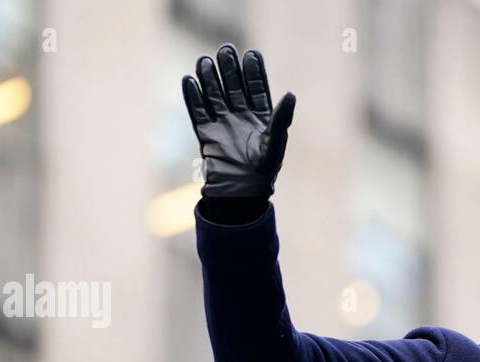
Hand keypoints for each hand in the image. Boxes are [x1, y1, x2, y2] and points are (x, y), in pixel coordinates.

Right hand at [182, 44, 295, 199]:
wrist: (241, 193)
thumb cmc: (263, 171)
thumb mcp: (276, 143)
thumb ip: (281, 118)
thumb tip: (291, 94)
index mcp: (261, 119)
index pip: (257, 89)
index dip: (254, 72)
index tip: (251, 54)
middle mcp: (242, 119)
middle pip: (234, 88)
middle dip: (230, 69)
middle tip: (226, 50)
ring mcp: (223, 125)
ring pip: (214, 96)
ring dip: (209, 78)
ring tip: (204, 61)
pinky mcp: (206, 135)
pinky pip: (198, 112)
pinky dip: (193, 97)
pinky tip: (189, 81)